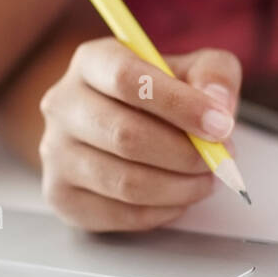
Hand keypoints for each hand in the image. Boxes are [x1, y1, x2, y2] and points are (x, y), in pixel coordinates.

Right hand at [39, 38, 241, 232]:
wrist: (121, 122)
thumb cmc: (160, 94)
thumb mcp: (194, 68)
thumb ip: (214, 74)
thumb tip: (217, 105)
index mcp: (92, 61)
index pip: (127, 79)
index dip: (179, 104)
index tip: (222, 124)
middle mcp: (62, 104)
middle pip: (125, 135)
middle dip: (185, 153)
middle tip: (219, 159)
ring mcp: (55, 154)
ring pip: (125, 182)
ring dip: (179, 187)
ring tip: (206, 178)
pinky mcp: (62, 197)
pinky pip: (119, 215)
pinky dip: (162, 211)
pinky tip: (180, 196)